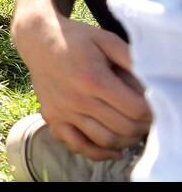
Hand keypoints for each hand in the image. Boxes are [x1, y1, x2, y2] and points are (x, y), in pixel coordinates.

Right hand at [12, 9, 151, 159]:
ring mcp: (62, 111)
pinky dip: (97, 153)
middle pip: (123, 128)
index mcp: (93, 79)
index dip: (151, 111)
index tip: (153, 106)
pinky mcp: (52, 117)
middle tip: (146, 119)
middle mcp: (76, 99)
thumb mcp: (106, 39)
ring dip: (125, 140)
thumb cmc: (76, 39)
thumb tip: (151, 82)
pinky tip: (113, 149)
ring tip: (133, 130)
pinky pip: (76, 145)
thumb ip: (131, 59)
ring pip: (104, 140)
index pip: (135, 110)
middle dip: (142, 127)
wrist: (38, 39)